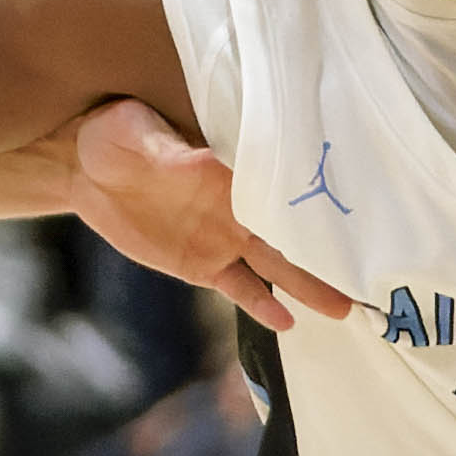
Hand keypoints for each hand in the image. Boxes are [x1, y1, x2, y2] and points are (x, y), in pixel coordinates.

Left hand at [69, 98, 354, 332]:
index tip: (355, 214)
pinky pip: (238, 288)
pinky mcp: (201, 265)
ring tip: (346, 307)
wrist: (84, 167)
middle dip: (328, 250)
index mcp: (227, 168)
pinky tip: (289, 324)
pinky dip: (261, 306)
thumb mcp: (132, 131)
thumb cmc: (114, 134)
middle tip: (372, 272)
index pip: (280, 184)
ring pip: (275, 264)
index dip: (314, 198)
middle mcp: (236, 204)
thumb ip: (166, 150)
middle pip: (290, 231)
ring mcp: (223, 237)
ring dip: (308, 284)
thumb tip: (204, 164)